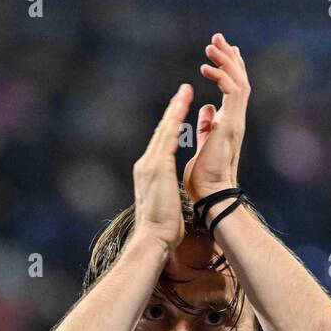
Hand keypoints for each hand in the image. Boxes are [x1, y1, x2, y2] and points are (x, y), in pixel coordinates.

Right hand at [132, 83, 193, 252]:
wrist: (153, 239)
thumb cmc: (162, 228)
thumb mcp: (165, 203)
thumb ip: (165, 191)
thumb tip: (169, 193)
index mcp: (149, 172)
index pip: (162, 143)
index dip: (170, 125)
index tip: (178, 111)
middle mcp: (146, 164)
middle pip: (161, 131)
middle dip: (172, 110)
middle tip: (182, 91)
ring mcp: (150, 165)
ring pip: (164, 131)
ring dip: (175, 110)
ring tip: (184, 92)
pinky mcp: (158, 169)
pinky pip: (168, 140)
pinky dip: (176, 124)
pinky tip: (183, 111)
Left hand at [183, 33, 249, 205]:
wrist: (210, 195)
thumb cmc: (204, 178)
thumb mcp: (204, 144)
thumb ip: (206, 127)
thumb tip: (207, 110)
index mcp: (229, 125)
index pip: (233, 90)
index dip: (228, 69)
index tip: (220, 51)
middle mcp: (235, 121)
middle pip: (239, 81)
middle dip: (229, 57)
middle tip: (218, 37)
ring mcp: (236, 122)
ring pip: (239, 82)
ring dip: (225, 61)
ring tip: (211, 46)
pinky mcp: (231, 125)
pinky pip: (233, 92)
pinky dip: (222, 76)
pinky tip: (206, 68)